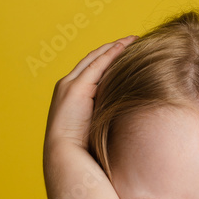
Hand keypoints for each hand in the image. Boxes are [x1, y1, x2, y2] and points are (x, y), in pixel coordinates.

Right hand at [43, 34, 137, 154]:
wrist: (66, 158)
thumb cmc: (82, 151)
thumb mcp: (95, 128)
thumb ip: (104, 116)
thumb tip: (126, 116)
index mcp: (70, 96)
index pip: (89, 71)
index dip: (107, 60)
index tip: (125, 54)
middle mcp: (67, 86)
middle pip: (91, 60)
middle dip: (111, 48)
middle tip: (131, 40)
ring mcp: (69, 85)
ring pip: (94, 58)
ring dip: (114, 47)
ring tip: (132, 39)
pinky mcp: (75, 88)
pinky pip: (97, 65)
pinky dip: (111, 54)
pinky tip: (124, 46)